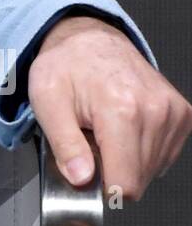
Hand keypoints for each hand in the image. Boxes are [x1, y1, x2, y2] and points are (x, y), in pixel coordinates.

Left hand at [29, 14, 191, 198]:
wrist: (89, 39)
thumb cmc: (66, 66)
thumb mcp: (46, 101)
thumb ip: (64, 145)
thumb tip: (81, 179)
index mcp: (121, 108)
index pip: (125, 183)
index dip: (102, 187)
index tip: (87, 169)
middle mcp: (155, 110)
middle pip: (139, 180)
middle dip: (112, 169)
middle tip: (92, 141)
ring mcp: (172, 112)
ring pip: (153, 170)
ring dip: (127, 159)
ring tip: (106, 130)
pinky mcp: (182, 114)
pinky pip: (165, 155)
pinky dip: (143, 150)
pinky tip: (125, 128)